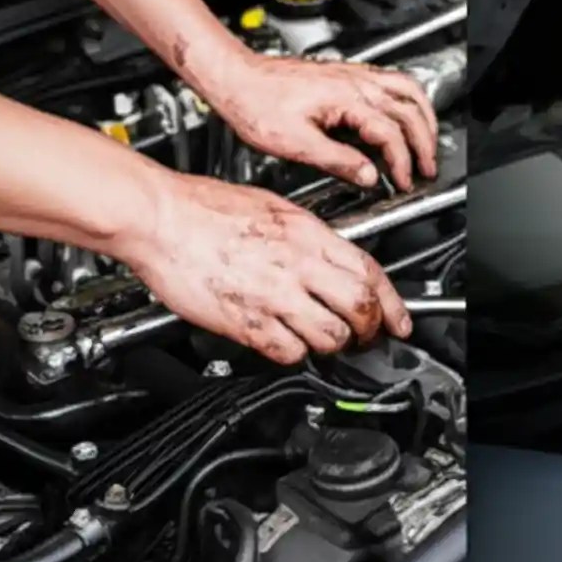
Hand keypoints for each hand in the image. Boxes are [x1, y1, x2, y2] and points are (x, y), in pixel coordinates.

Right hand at [117, 172, 409, 363]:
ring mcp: (272, 295)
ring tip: (325, 341)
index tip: (401, 322)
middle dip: (370, 330)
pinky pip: (287, 351)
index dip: (393, 303)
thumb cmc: (205, 207)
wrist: (160, 216)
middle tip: (367, 337)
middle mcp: (297, 265)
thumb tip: (332, 259)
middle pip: (359, 309)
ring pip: (329, 336)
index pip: (369, 273)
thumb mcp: (275, 208)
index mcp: (308, 235)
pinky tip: (288, 345)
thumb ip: (308, 238)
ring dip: (333, 345)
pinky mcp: (245, 322)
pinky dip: (294, 354)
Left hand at [200, 50, 438, 190]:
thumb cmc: (255, 103)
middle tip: (427, 169)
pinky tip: (405, 114)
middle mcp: (355, 82)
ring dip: (424, 117)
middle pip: (410, 110)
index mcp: (346, 98)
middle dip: (424, 143)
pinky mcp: (347, 74)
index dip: (401, 162)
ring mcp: (353, 74)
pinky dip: (409, 101)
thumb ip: (338, 160)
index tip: (401, 182)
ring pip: (408, 89)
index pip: (390, 134)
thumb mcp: (295, 143)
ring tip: (428, 142)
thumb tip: (368, 175)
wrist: (235, 76)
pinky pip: (393, 81)